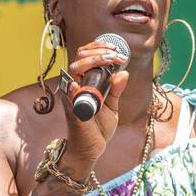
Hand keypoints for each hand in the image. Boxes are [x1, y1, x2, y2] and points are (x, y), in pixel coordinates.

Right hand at [59, 41, 130, 161]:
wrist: (91, 149)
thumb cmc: (97, 126)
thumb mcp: (111, 105)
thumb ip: (116, 89)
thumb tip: (124, 72)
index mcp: (84, 82)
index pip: (85, 55)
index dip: (99, 47)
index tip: (116, 49)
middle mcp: (75, 86)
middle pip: (80, 57)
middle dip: (100, 51)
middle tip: (117, 56)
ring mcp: (72, 97)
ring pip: (75, 69)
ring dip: (94, 61)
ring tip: (111, 61)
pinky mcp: (73, 110)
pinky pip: (71, 95)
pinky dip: (75, 87)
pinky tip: (81, 83)